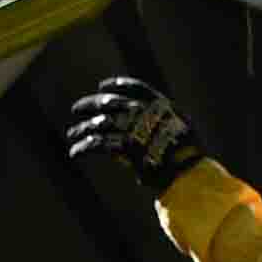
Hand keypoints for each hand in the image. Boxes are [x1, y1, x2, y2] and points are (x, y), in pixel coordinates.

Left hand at [65, 76, 206, 198]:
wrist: (189, 176)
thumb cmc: (187, 160)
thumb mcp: (181, 133)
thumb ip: (163, 124)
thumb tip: (145, 126)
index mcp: (161, 106)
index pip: (135, 88)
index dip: (117, 85)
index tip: (102, 86)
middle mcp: (145, 112)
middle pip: (111, 103)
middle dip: (91, 104)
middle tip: (76, 108)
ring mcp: (134, 128)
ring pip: (100, 123)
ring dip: (83, 128)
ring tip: (72, 135)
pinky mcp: (123, 147)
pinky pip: (97, 144)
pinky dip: (83, 147)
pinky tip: (75, 153)